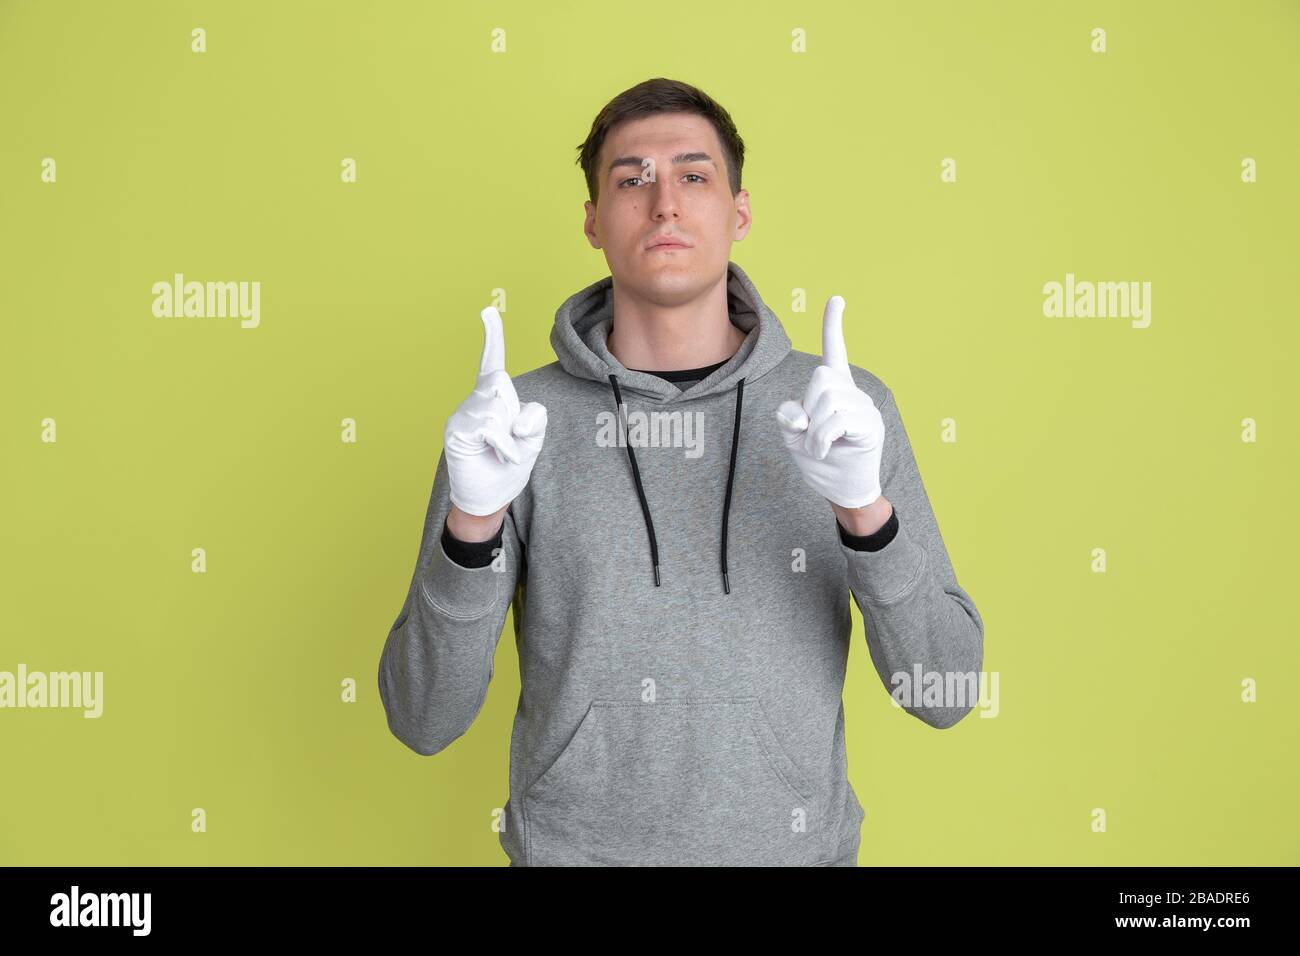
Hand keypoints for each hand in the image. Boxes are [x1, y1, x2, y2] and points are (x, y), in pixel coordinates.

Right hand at [443, 306, 547, 515]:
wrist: (487, 500)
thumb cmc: (507, 468)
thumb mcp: (532, 441)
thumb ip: (535, 420)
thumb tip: (515, 417)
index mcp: (492, 398)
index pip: (493, 363)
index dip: (493, 337)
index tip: (488, 311)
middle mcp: (474, 401)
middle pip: (502, 382)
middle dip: (514, 411)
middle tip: (510, 441)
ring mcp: (462, 414)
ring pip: (498, 405)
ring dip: (511, 436)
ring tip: (501, 453)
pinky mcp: (456, 431)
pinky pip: (491, 427)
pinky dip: (504, 446)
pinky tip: (499, 458)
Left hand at [775, 295, 884, 508]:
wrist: (844, 490)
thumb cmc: (821, 461)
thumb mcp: (794, 436)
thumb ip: (789, 416)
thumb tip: (800, 413)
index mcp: (835, 389)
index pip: (834, 351)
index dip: (833, 326)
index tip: (836, 298)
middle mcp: (853, 392)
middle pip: (821, 376)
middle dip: (808, 406)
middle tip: (810, 434)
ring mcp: (864, 407)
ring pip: (827, 399)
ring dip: (814, 429)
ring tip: (819, 447)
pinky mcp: (870, 425)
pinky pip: (836, 420)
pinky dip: (821, 439)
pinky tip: (825, 451)